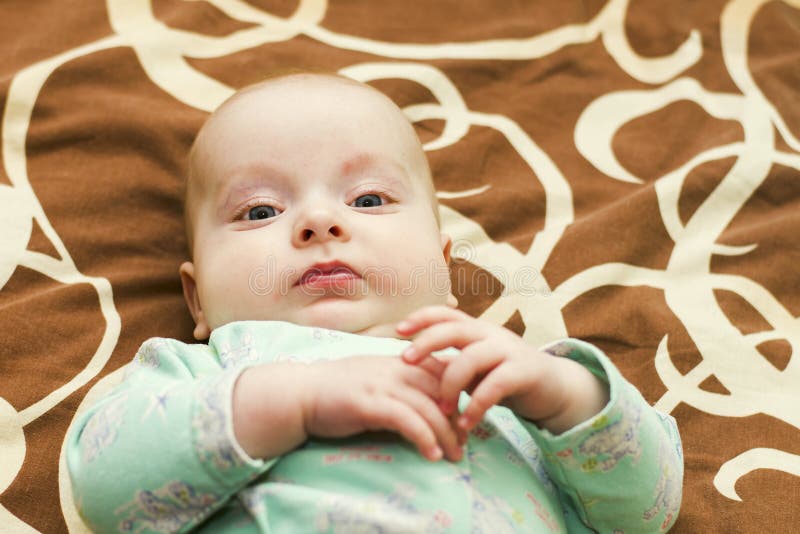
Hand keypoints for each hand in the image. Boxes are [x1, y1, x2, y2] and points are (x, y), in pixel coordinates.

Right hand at [301, 355, 463, 461]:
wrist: (299, 392)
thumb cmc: (335, 388)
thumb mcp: (373, 375)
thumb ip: (398, 379)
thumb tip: (424, 396)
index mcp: (398, 360)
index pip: (443, 371)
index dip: (460, 393)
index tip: (466, 416)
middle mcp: (395, 368)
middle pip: (442, 390)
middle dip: (459, 417)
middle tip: (465, 441)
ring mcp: (382, 384)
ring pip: (429, 407)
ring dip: (447, 434)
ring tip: (455, 455)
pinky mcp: (369, 404)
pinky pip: (407, 420)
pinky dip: (424, 438)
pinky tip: (432, 454)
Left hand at [397, 306, 608, 434]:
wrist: (553, 388)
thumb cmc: (504, 377)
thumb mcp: (474, 368)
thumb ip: (449, 365)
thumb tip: (409, 368)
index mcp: (476, 330)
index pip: (445, 314)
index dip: (421, 318)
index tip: (397, 330)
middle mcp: (491, 334)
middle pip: (454, 328)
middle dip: (426, 342)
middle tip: (406, 362)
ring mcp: (509, 350)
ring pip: (472, 358)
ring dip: (451, 385)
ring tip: (443, 409)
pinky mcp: (524, 371)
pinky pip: (495, 385)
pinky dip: (477, 406)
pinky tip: (466, 423)